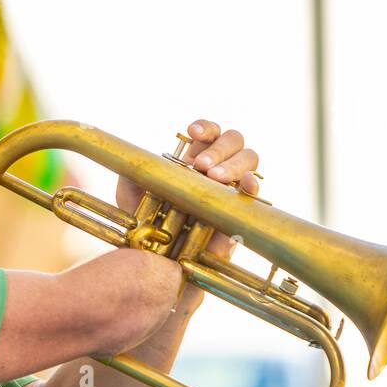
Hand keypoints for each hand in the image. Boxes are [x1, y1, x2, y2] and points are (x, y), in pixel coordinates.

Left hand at [115, 118, 261, 311]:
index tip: (191, 132)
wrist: (158, 257)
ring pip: (249, 159)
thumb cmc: (147, 220)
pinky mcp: (241, 210)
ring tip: (214, 177)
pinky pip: (255, 192)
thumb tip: (132, 158)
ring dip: (234, 164)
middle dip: (219, 148)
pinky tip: (245, 186)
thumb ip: (132, 173)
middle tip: (201, 166)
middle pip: (233, 141)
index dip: (205, 128)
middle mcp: (217, 168)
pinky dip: (252, 184)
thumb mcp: (131, 193)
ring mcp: (232, 186)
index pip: (208, 133)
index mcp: (194, 157)